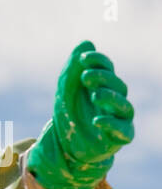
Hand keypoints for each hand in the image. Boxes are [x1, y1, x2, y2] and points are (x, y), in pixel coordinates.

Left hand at [27, 40, 133, 188]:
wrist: (65, 146)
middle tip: (86, 76)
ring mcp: (118, 119)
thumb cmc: (70, 115)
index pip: (107, 69)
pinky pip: (123, 130)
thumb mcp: (65, 91)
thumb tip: (86, 43)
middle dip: (103, 79)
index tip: (83, 57)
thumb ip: (72, 69)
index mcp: (103, 86)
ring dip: (110, 98)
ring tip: (95, 95)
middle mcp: (114, 100)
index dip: (98, 62)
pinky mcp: (118, 137)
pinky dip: (111, 124)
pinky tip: (96, 120)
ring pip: (124, 106)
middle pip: (117, 86)